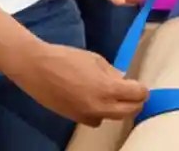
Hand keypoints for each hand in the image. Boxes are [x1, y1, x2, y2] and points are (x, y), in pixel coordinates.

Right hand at [5, 41, 147, 125]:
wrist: (37, 68)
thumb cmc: (66, 58)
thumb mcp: (95, 59)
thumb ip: (112, 72)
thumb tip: (123, 81)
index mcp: (108, 87)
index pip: (137, 94)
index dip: (142, 90)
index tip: (140, 86)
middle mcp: (101, 106)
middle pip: (129, 111)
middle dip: (136, 102)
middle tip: (135, 94)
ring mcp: (87, 115)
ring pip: (113, 118)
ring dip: (118, 109)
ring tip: (115, 97)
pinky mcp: (76, 119)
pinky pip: (96, 119)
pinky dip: (101, 112)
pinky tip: (95, 101)